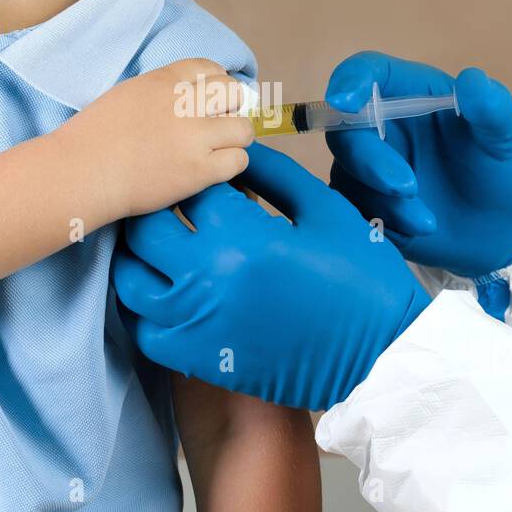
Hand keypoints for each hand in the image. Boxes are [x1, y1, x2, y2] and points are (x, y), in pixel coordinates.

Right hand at [58, 59, 253, 222]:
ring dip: (234, 140)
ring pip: (243, 129)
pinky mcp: (198, 170)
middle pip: (233, 93)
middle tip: (218, 126)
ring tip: (217, 151)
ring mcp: (194, 136)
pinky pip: (238, 161)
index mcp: (163, 80)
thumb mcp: (127, 94)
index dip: (217, 86)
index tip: (214, 101)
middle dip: (231, 108)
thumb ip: (161, 92)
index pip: (210, 68)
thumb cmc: (93, 139)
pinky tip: (212, 170)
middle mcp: (183, 103)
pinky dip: (230, 165)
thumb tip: (190, 99)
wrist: (81, 172)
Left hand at [114, 143, 432, 410]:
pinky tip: (169, 292)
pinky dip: (145, 308)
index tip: (207, 174)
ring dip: (141, 255)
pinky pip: (144, 330)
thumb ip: (272, 174)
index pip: (190, 187)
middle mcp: (206, 281)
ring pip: (131, 280)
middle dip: (158, 207)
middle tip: (178, 203)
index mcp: (241, 237)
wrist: (380, 352)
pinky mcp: (197, 359)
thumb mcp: (324, 209)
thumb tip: (234, 153)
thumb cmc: (361, 275)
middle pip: (145, 229)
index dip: (197, 174)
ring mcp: (196, 324)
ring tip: (166, 245)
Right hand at [325, 51, 511, 278]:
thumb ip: (492, 109)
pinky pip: (350, 211)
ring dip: (381, 202)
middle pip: (344, 129)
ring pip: (346, 176)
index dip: (349, 79)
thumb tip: (471, 79)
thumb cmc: (507, 174)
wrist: (507, 232)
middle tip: (410, 189)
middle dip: (368, 161)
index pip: (368, 71)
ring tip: (428, 223)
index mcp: (412, 94)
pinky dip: (379, 223)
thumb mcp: (509, 140)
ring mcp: (369, 166)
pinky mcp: (366, 203)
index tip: (345, 101)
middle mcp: (382, 125)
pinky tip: (415, 231)